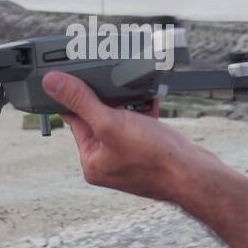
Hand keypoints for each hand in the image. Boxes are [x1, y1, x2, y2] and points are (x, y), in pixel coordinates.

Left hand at [41, 71, 220, 200]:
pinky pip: (140, 124)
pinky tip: (150, 100)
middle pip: (98, 118)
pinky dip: (144, 110)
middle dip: (108, 98)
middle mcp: (107, 162)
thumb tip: (52, 84)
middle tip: (114, 81)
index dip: (76, 96)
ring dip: (128, 103)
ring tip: (135, 93)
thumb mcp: (110, 122)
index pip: (74, 120)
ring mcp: (129, 157)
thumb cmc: (154, 158)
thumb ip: (81, 101)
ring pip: (121, 119)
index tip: (78, 74)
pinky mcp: (148, 151)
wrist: (195, 174)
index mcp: (91, 161)